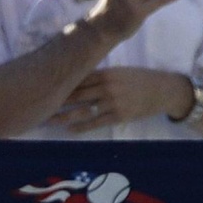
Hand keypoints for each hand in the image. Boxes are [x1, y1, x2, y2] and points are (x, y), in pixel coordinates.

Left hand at [55, 67, 187, 130]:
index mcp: (106, 72)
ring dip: (64, 116)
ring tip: (49, 120)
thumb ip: (100, 74)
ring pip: (83, 110)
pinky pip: (96, 122)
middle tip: (39, 104)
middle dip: (57, 100)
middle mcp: (107, 86)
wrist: (163, 90)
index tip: (44, 86)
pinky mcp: (119, 115)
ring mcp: (113, 102)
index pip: (77, 77)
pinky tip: (69, 130)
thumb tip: (76, 76)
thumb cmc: (139, 79)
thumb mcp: (119, 71)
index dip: (60, 83)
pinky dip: (81, 127)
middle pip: (76, 94)